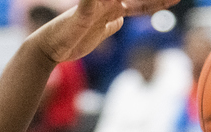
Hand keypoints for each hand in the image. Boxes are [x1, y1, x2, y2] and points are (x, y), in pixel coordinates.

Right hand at [32, 0, 175, 64]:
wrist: (51, 48)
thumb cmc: (74, 40)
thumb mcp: (99, 32)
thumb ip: (109, 24)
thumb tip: (119, 20)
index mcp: (113, 9)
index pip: (141, 4)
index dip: (158, 2)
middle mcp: (106, 4)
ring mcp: (95, 7)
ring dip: (138, 0)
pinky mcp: (82, 14)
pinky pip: (92, 3)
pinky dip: (97, 2)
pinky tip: (119, 4)